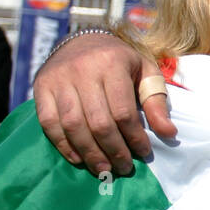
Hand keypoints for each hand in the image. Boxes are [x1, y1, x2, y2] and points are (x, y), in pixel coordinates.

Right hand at [32, 32, 176, 176]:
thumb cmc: (120, 60)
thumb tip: (169, 133)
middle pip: (98, 122)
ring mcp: (58, 79)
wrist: (82, 40)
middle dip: (113, 150)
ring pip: (73, 125)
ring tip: (104, 169)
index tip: (143, 152)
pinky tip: (78, 158)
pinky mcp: (40, 88)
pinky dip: (63, 145)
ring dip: (89, 153)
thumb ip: (156, 101)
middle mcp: (82, 70)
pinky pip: (49, 123)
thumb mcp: (145, 72)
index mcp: (112, 64)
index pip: (123, 111)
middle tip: (124, 167)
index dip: (134, 137)